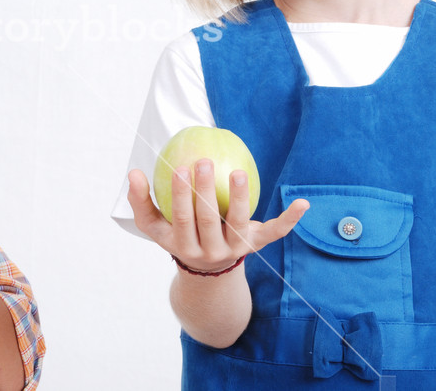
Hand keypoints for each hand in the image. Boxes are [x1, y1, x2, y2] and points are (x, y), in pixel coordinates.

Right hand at [127, 159, 308, 273]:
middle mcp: (209, 251)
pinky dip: (289, 219)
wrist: (207, 273)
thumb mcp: (154, 226)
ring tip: (238, 173)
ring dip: (240, 198)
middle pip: (208, 220)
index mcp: (183, 245)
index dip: (180, 195)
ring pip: (238, 224)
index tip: (180, 168)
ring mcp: (235, 250)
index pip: (181, 218)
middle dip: (206, 192)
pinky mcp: (256, 246)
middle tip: (205, 162)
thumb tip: (133, 171)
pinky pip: (274, 232)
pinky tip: (303, 202)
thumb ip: (141, 200)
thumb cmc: (176, 235)